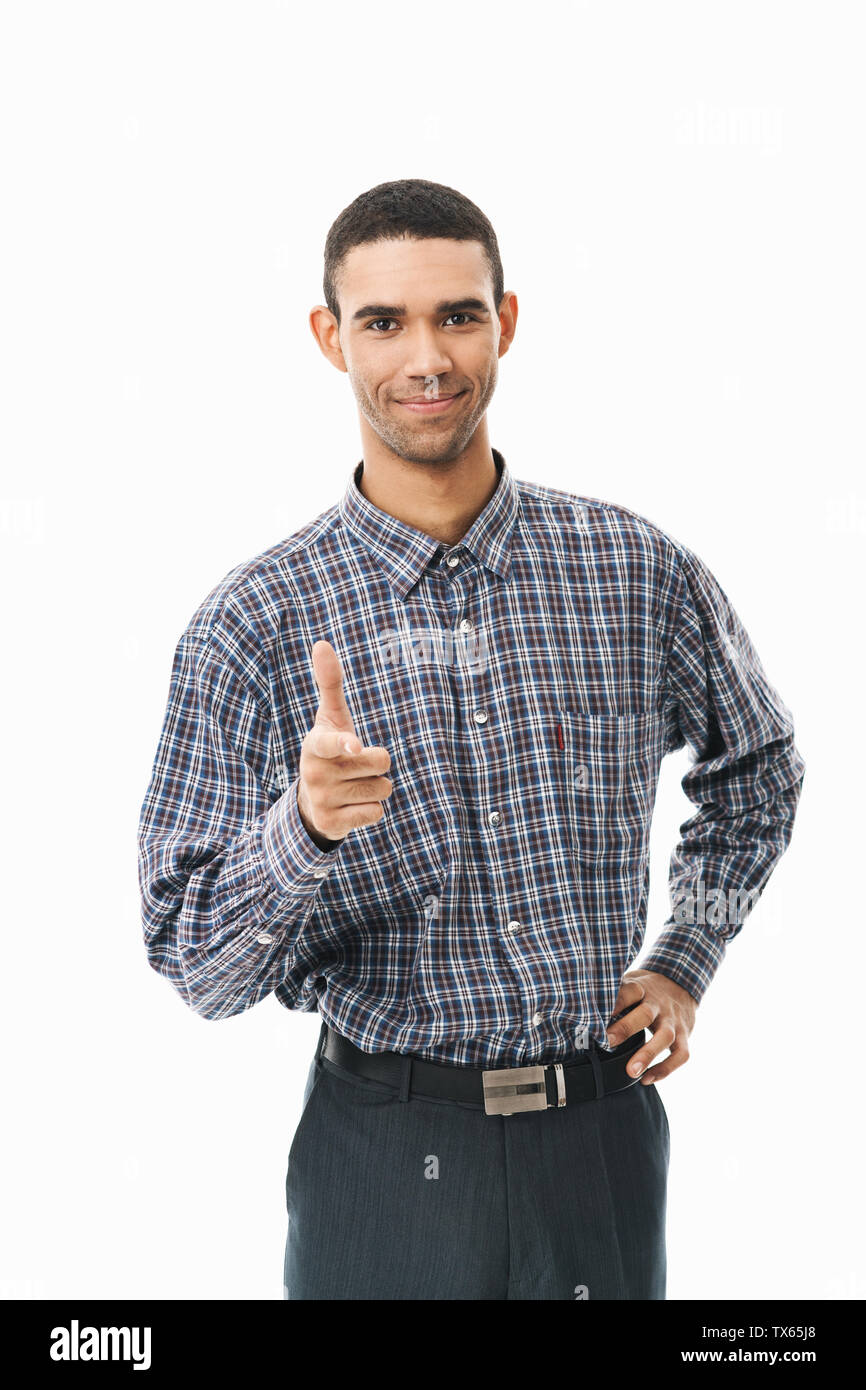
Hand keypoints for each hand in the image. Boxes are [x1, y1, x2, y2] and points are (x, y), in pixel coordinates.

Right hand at [296, 639, 392, 848]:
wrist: (312, 800)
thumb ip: (330, 682)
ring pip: (382, 789)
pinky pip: (376, 813)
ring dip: (376, 787)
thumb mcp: (330, 718)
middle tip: (356, 765)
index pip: (331, 743)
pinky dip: (372, 809)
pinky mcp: (333, 824)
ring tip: (354, 785)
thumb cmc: (330, 749)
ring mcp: (323, 800)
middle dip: (377, 764)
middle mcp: (315, 773)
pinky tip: (354, 806)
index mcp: (315, 745)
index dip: (344, 743)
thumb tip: (321, 643)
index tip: (354, 745)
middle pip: (379, 763)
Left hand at [605, 969, 696, 1083]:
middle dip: (626, 1028)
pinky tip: (647, 1079)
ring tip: (631, 1072)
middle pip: (645, 1014)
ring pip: (665, 1037)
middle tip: (608, 1042)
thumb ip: (613, 995)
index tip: (595, 1015)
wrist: (681, 983)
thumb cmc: (645, 989)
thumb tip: (578, 1005)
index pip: (628, 992)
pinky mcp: (685, 1036)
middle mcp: (659, 1004)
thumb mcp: (631, 983)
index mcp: (642, 988)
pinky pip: (681, 1055)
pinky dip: (665, 1069)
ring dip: (648, 1055)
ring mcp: (674, 1020)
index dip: (614, 1002)